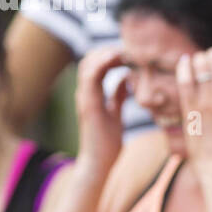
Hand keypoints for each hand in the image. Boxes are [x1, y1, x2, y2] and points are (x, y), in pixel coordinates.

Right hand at [74, 46, 129, 178]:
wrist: (99, 163)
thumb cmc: (107, 142)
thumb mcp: (116, 114)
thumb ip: (118, 96)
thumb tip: (125, 79)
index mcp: (92, 95)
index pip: (95, 65)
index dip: (109, 55)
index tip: (127, 51)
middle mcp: (85, 94)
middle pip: (89, 61)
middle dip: (107, 50)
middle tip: (127, 48)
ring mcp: (84, 99)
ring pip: (88, 65)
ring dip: (105, 54)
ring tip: (123, 50)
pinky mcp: (88, 106)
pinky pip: (91, 78)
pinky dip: (102, 65)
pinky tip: (117, 59)